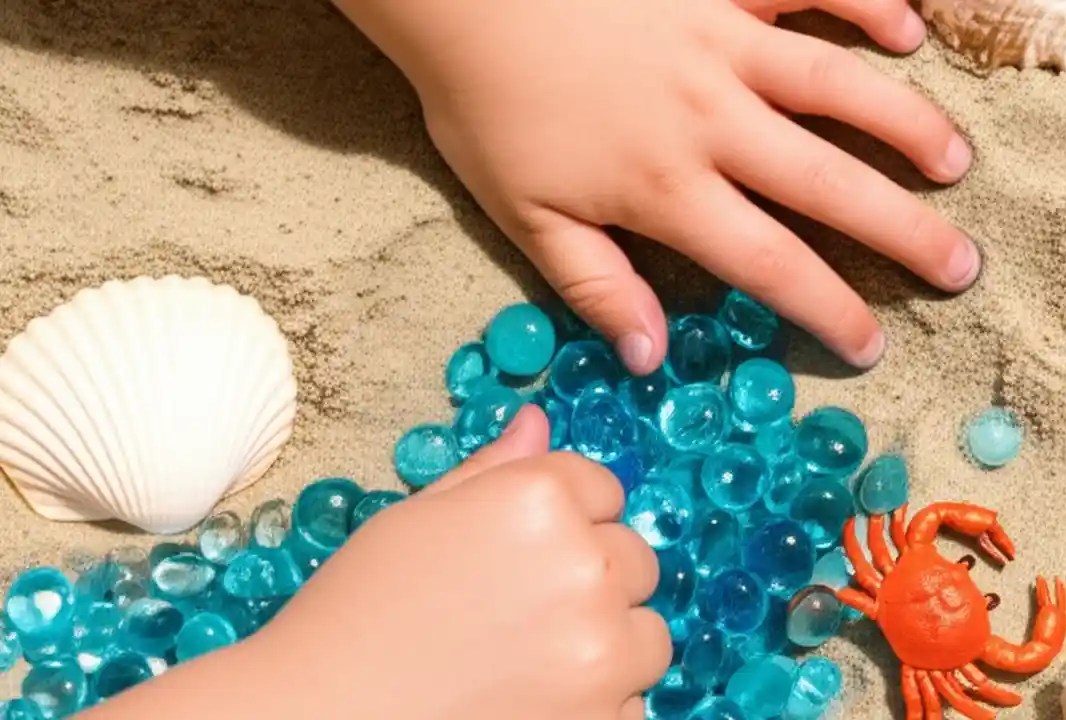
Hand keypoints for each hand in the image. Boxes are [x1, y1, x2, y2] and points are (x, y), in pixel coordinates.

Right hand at [256, 406, 668, 719]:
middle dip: (593, 580)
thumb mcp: (416, 520)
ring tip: (529, 664)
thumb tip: (537, 423)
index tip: (525, 553)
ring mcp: (601, 652)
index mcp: (538, 500)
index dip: (568, 519)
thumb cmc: (356, 615)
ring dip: (607, 646)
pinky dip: (598, 708)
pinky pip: (633, 705)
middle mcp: (584, 566)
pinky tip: (534, 705)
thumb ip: (492, 471)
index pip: (604, 488)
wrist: (319, 717)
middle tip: (521, 614)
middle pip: (635, 559)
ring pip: (646, 635)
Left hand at [335, 0, 978, 372]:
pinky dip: (864, 3)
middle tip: (961, 265)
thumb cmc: (489, 107)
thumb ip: (597, 287)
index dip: (828, 310)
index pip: (769, 264)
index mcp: (667, 187)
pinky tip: (908, 30)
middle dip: (902, 231)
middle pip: (828, 185)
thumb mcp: (525, 215)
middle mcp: (714, 119)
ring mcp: (724, 42)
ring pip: (838, 87)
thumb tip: (652, 358)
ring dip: (905, 125)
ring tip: (954, 162)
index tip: (872, 345)